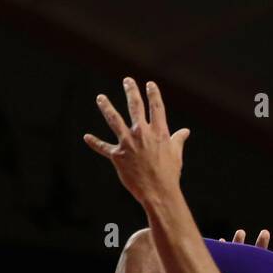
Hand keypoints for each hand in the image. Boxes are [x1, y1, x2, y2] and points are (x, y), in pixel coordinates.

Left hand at [84, 78, 188, 205]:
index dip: (153, 94)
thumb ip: (178, 139)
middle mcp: (142, 133)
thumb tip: (185, 131)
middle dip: (131, 91)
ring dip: (106, 107)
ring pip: (114, 120)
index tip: (150, 84)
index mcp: (159, 131)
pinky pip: (103, 147)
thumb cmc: (170, 173)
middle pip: (135, 106)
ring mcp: (128, 143)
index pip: (156, 107)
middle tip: (127, 80)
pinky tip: (87, 137)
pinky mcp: (117, 156)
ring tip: (100, 98)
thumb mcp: (176, 154)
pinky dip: (94, 142)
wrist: (158, 191)